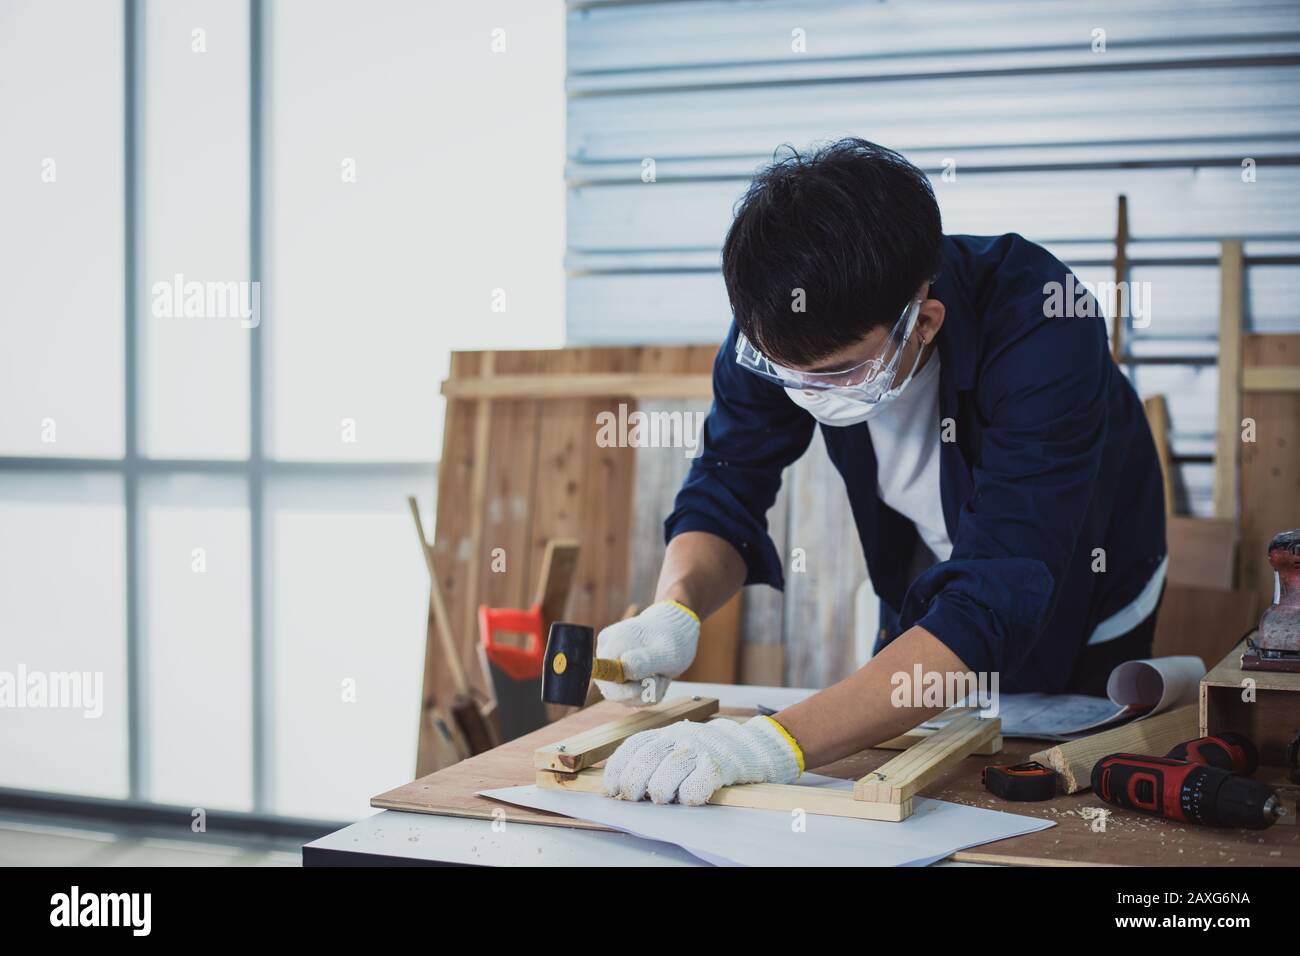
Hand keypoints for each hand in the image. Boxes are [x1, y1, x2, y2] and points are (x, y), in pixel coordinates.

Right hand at [595, 601, 699, 705]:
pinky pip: (628, 694)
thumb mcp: (666, 652)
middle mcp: (606, 652)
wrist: (675, 631)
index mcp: (614, 642)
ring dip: (646, 693)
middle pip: (612, 691)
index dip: (626, 691)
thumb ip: (645, 660)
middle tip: (662, 679)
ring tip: (661, 676)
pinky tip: (656, 679)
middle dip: (641, 693)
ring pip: (622, 696)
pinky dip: (646, 691)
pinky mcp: (617, 673)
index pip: (606, 679)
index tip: (651, 681)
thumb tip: (623, 665)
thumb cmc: (673, 639)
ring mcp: (610, 663)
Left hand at [603, 716, 803, 804]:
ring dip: (661, 790)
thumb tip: (623, 787)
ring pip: (669, 770)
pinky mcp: (721, 764)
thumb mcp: (680, 745)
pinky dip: (690, 795)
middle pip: (647, 758)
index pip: (634, 746)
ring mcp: (702, 748)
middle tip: (634, 798)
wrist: (754, 747)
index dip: (618, 768)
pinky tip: (691, 799)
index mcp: (668, 732)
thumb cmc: (710, 753)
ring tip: (664, 799)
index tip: (611, 789)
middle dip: (634, 783)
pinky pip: (699, 782)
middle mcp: (682, 736)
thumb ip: (656, 758)